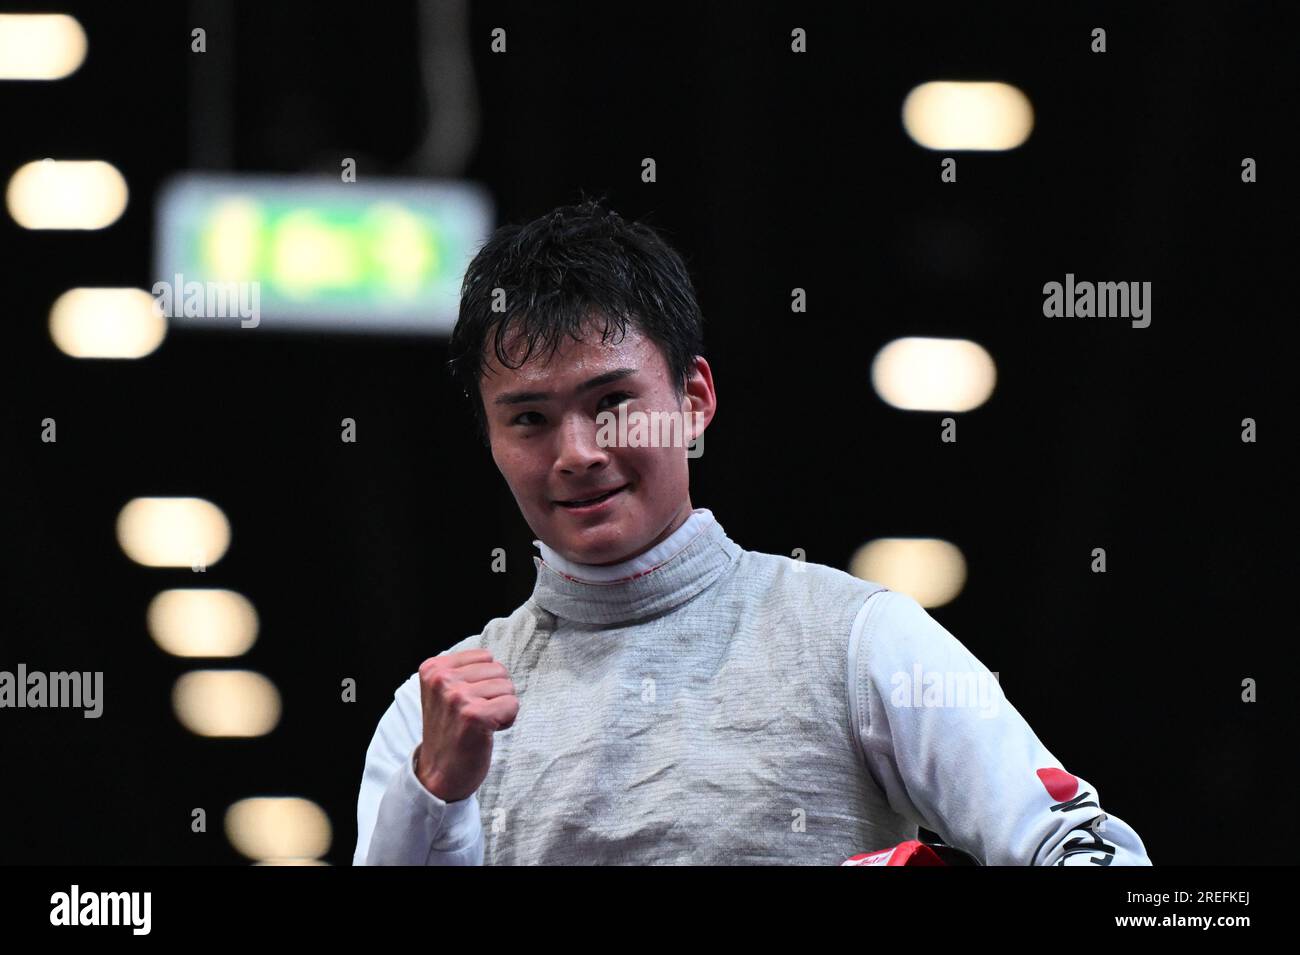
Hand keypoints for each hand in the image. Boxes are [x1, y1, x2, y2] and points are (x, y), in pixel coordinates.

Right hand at [414, 649, 517, 801]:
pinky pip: (513, 704)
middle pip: (499, 669)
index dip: (485, 681)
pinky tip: (488, 732)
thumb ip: (463, 671)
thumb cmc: (450, 731)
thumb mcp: (444, 692)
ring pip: (508, 686)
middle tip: (476, 716)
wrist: (439, 774)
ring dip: (501, 708)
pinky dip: (507, 720)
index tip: (467, 703)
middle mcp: (441, 679)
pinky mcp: (473, 715)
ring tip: (480, 724)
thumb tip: (494, 659)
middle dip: (496, 694)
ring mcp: (456, 696)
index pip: (485, 656)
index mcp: (433, 668)